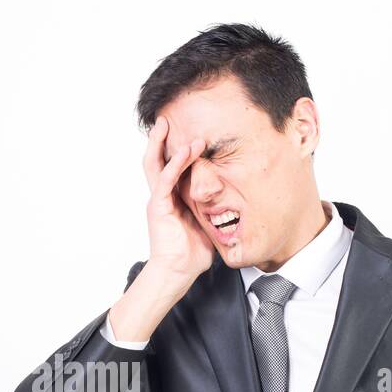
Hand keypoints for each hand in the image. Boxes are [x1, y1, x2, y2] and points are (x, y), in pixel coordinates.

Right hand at [142, 115, 213, 281]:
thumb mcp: (207, 224)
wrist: (178, 272)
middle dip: (159, 139)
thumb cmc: (192, 253)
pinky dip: (174, 164)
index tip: (184, 132)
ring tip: (168, 125)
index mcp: (172, 199)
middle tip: (164, 119)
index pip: (170, 167)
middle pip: (155, 160)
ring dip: (163, 144)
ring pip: (156, 165)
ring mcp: (158, 200)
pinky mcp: (158, 207)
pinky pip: (165, 180)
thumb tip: (235, 203)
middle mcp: (162, 196)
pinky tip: (185, 151)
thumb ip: (214, 209)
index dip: (173, 149)